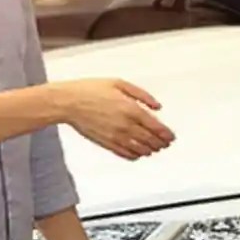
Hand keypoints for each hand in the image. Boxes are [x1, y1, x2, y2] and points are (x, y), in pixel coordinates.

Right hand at [52, 79, 174, 159]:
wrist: (68, 102)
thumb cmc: (90, 89)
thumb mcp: (119, 83)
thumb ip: (142, 95)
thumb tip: (157, 107)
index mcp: (130, 109)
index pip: (156, 127)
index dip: (166, 134)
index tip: (171, 136)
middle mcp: (125, 125)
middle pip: (150, 140)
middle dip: (161, 143)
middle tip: (166, 143)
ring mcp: (116, 136)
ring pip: (140, 149)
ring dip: (150, 150)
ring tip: (154, 149)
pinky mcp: (106, 143)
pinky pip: (125, 154)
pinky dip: (135, 156)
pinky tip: (138, 153)